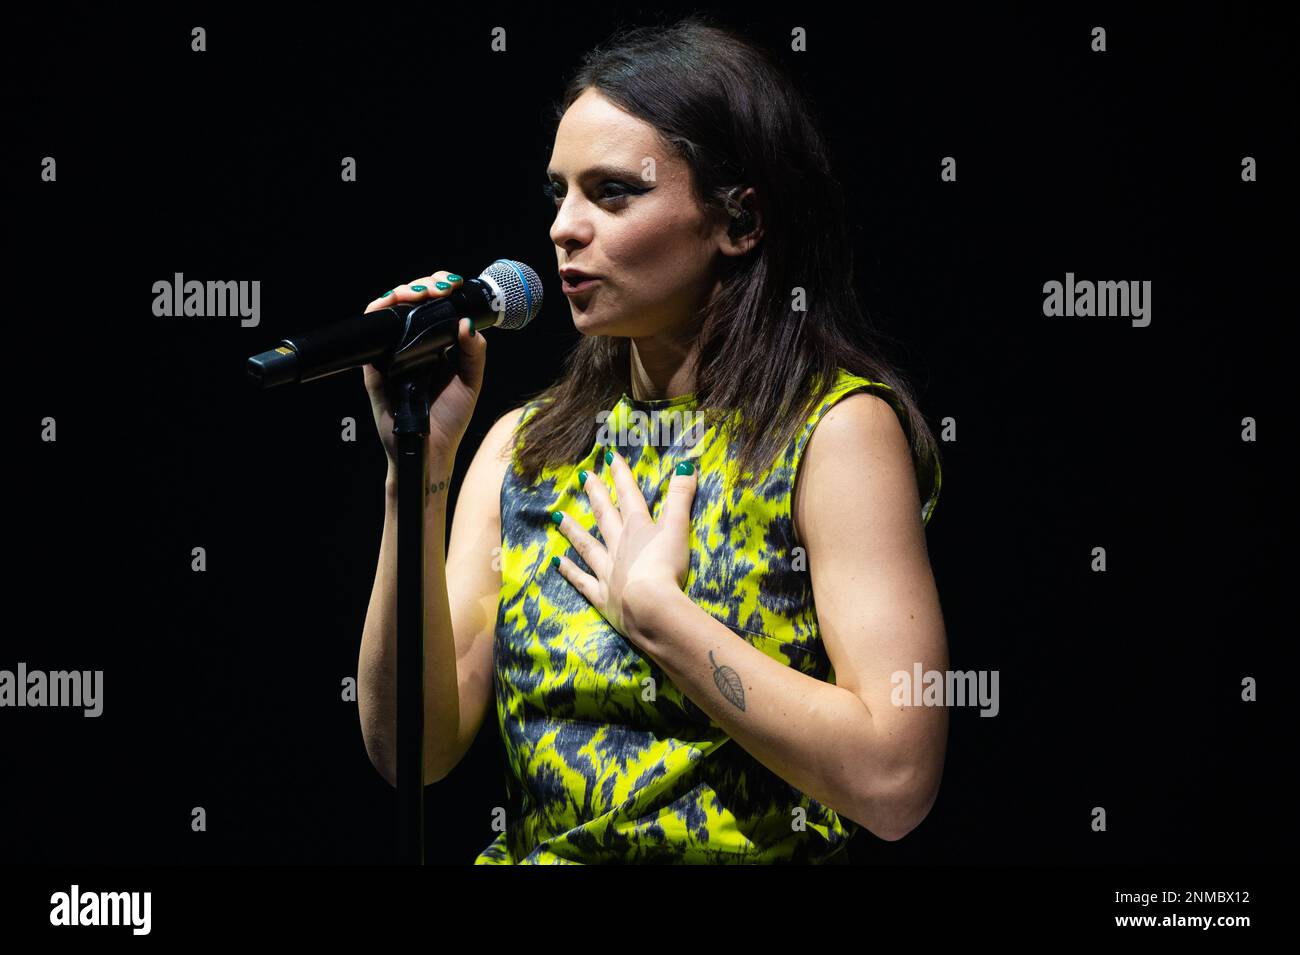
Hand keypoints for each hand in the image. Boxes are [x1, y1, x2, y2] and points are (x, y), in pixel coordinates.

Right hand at [361, 269, 486, 464]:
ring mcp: (392, 353)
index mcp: (436, 346)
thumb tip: (467, 322)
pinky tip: (392, 303)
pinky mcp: (375, 365)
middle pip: (412, 302)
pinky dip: (378, 311)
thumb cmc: (449, 420)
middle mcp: (412, 345)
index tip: (454, 285)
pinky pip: (371, 332)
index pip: (435, 307)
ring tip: (420, 292)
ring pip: (391, 310)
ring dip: (403, 292)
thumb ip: (473, 353)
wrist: (428, 450)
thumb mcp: (470, 383)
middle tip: (439, 288)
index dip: (441, 290)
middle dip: (425, 285)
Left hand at [550, 448, 696, 644]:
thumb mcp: (678, 528)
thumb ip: (682, 497)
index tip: (609, 457)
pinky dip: (570, 571)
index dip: (620, 474)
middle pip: (604, 515)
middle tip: (583, 477)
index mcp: (637, 528)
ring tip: (558, 516)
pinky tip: (557, 562)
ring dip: (573, 530)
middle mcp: (617, 545)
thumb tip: (688, 465)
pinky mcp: (602, 596)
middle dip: (595, 494)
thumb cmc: (667, 567)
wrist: (650, 606)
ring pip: (587, 545)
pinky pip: (582, 580)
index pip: (629, 495)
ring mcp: (606, 571)